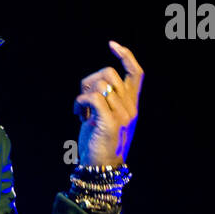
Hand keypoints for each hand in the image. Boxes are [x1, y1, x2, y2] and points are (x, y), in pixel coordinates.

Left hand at [74, 40, 142, 166]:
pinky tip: (78, 114)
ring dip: (83, 93)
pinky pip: (93, 97)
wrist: (100, 168)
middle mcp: (130, 108)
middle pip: (109, 74)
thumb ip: (106, 100)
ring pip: (100, 83)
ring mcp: (122, 115)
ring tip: (81, 111)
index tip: (113, 45)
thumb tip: (95, 82)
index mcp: (131, 105)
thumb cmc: (98, 142)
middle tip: (83, 100)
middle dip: (89, 81)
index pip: (136, 73)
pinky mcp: (110, 122)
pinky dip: (80, 102)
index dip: (126, 56)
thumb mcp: (105, 117)